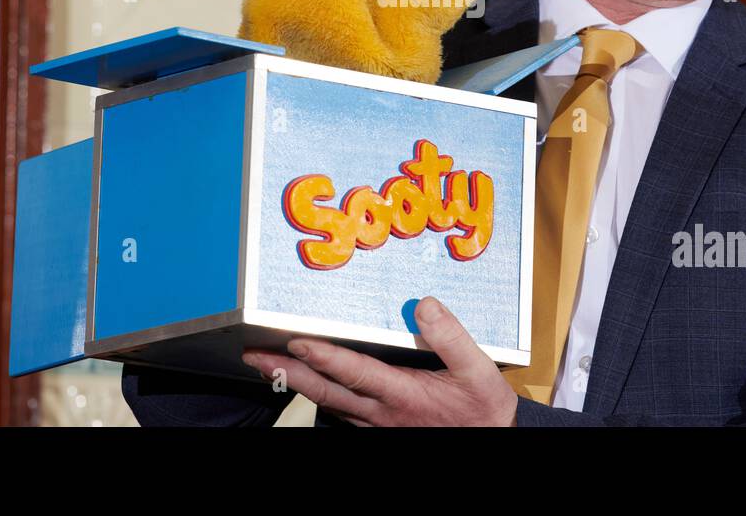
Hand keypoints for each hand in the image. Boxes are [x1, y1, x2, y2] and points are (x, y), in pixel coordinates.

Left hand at [242, 297, 517, 425]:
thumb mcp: (479, 372)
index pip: (354, 372)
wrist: (491, 441)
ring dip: (295, 383)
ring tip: (269, 364)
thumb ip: (452, 338)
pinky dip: (317, 395)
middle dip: (286, 372)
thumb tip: (425, 305)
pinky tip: (305, 383)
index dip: (323, 357)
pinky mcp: (380, 428)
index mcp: (403, 394)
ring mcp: (377, 423)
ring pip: (327, 402)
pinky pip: (340, 411)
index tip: (295, 342)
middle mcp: (382, 412)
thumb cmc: (483, 410)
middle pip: (324, 391)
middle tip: (254, 356)